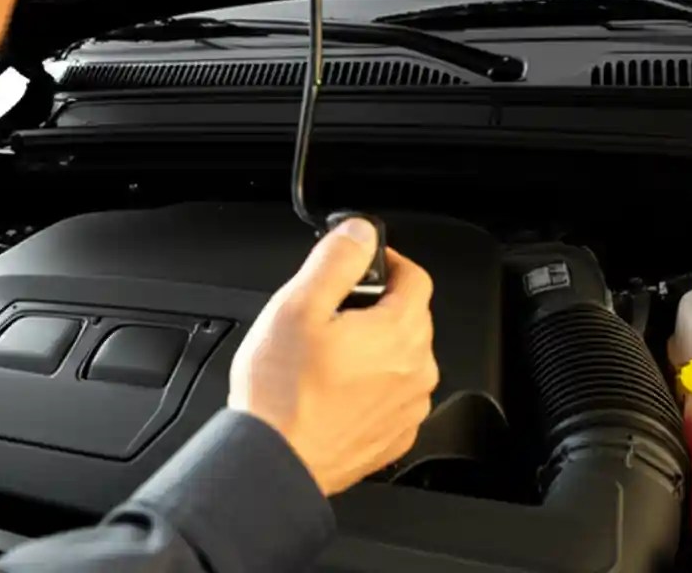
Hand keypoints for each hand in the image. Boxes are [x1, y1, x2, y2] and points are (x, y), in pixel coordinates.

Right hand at [228, 218, 436, 495]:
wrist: (274, 459)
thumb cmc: (281, 390)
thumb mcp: (297, 304)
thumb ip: (336, 260)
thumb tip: (360, 233)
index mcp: (399, 332)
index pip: (416, 277)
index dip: (388, 261)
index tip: (361, 263)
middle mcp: (416, 370)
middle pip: (410, 316)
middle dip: (377, 304)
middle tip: (331, 310)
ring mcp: (407, 407)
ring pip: (402, 357)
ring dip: (374, 346)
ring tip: (327, 354)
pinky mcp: (394, 436)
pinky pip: (392, 394)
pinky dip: (371, 384)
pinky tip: (334, 388)